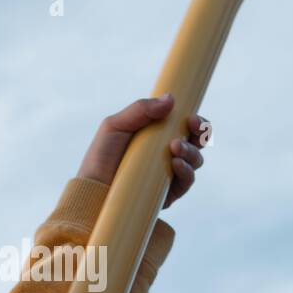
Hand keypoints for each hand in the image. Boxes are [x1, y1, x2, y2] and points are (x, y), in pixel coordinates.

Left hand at [76, 93, 210, 208]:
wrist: (92, 189)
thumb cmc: (100, 157)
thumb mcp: (115, 126)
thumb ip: (140, 110)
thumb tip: (171, 98)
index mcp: (156, 135)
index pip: (184, 125)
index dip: (194, 120)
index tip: (191, 117)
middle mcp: (166, 153)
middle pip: (196, 141)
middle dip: (200, 133)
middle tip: (191, 127)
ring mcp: (169, 174)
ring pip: (195, 160)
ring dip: (191, 151)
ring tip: (175, 149)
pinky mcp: (168, 193)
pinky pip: (186, 181)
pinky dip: (186, 171)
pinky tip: (176, 164)